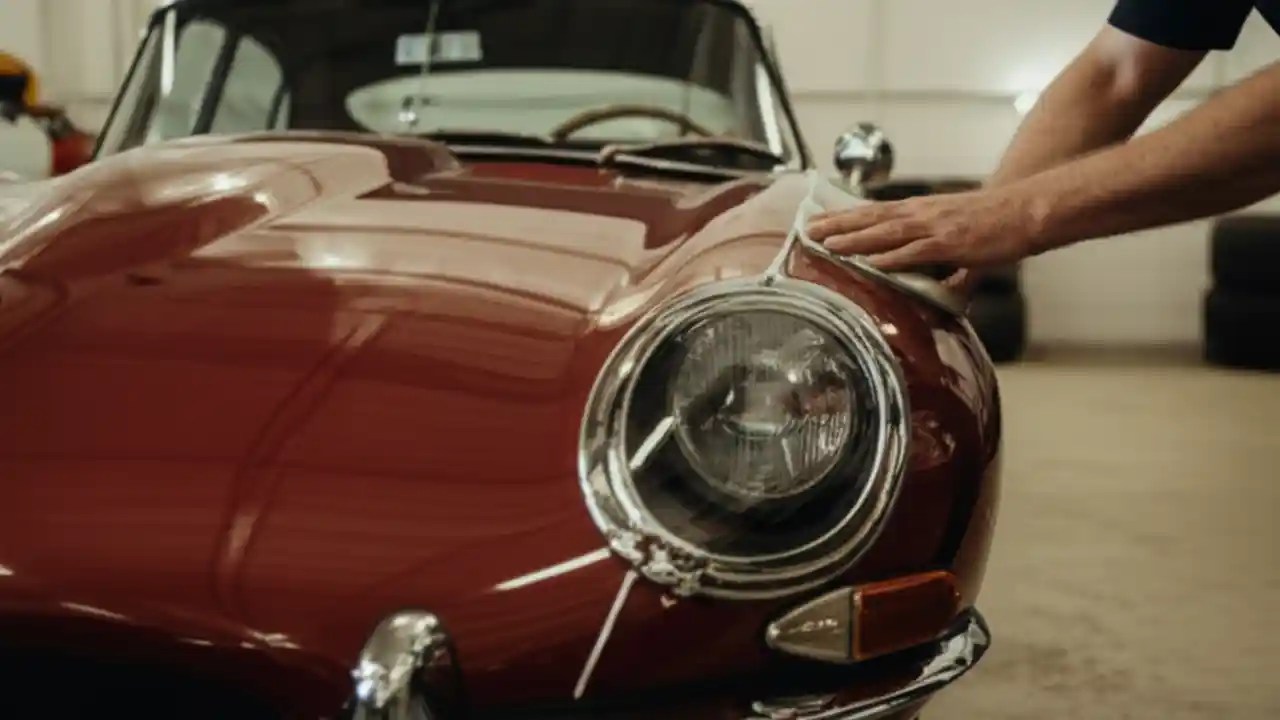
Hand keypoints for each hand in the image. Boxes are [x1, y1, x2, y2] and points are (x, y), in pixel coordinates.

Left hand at [806, 188, 1042, 289]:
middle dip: (838, 224)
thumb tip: (942, 295)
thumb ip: (948, 270)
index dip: (847, 218)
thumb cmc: (998, 224)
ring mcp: (934, 227)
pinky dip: (891, 256)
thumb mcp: (963, 243)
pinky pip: (914, 251)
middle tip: (808, 229)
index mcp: (923, 210)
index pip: (876, 213)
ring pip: (885, 231)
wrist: (1027, 210)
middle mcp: (922, 213)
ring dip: (855, 238)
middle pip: (871, 218)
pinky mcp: (950, 242)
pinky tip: (870, 261)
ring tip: (827, 242)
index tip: (821, 222)